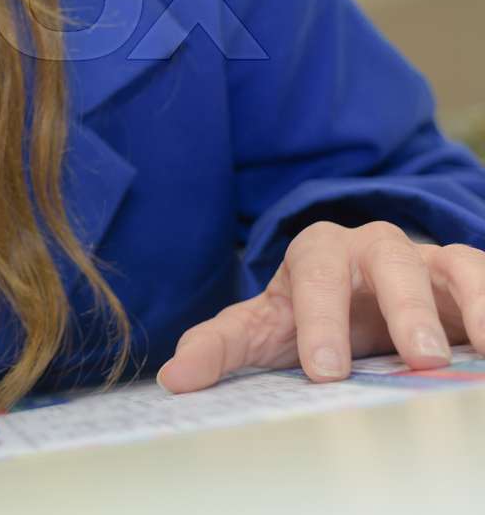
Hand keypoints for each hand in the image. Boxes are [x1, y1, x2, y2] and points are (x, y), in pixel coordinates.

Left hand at [157, 220, 484, 392]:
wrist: (354, 302)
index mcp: (314, 254)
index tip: (324, 372)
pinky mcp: (462, 277)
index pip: (312, 275)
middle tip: (418, 362)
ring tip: (473, 357)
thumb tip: (173, 380)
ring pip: (449, 264)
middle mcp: (371, 247)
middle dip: (402, 308)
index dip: (319, 319)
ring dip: (466, 305)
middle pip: (387, 259)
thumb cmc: (305, 316)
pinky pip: (484, 278)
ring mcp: (424, 259)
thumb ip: (219, 349)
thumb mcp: (261, 331)